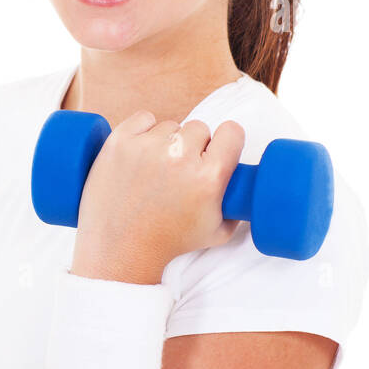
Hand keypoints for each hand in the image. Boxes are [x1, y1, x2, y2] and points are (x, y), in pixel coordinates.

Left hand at [71, 110, 245, 282]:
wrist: (120, 249)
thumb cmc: (169, 242)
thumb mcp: (218, 232)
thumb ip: (238, 207)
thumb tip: (249, 188)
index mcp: (209, 176)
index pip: (232, 131)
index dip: (226, 141)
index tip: (216, 150)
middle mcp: (179, 157)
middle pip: (199, 128)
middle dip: (194, 146)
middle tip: (180, 170)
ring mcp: (146, 148)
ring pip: (169, 125)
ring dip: (166, 141)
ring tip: (155, 170)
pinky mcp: (119, 142)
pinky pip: (142, 118)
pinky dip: (143, 130)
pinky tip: (140, 152)